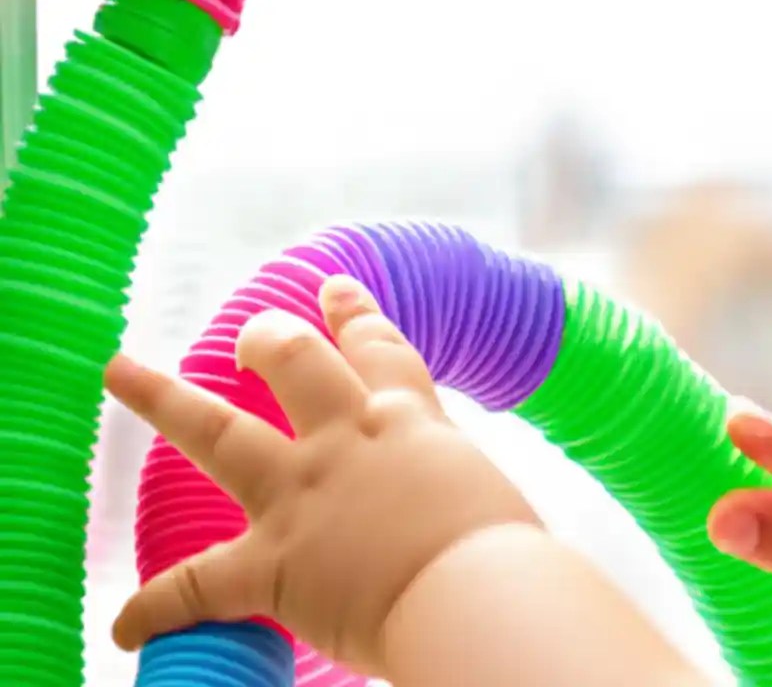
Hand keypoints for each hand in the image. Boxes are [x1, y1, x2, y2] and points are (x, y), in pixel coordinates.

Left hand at [106, 275, 538, 676]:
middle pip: (295, 362)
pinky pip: (197, 585)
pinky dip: (157, 608)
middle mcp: (348, 442)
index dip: (354, 315)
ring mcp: (302, 496)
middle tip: (248, 338)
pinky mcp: (272, 563)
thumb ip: (458, 496)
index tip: (333, 288)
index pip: (378, 352)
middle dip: (268, 340)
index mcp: (411, 423)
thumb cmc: (506, 555)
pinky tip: (124, 626)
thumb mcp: (489, 499)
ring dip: (165, 400)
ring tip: (123, 371)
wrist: (479, 594)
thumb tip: (460, 523)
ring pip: (218, 432)